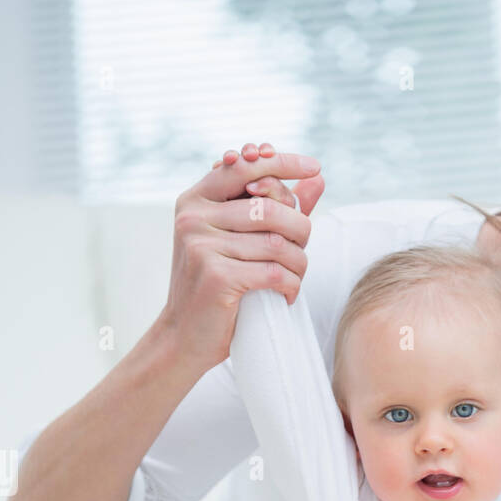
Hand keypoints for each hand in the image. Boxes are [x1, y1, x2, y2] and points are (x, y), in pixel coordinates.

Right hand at [160, 141, 325, 371]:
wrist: (184, 336)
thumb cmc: (217, 286)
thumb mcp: (240, 240)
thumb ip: (275, 207)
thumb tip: (317, 178)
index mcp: (195, 200)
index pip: (245, 168)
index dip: (283, 163)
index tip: (314, 166)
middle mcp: (194, 218)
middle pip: (270, 208)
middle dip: (299, 230)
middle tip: (300, 252)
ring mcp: (201, 246)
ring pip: (277, 243)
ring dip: (299, 263)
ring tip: (295, 277)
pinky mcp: (216, 277)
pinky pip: (274, 273)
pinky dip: (291, 286)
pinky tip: (287, 295)